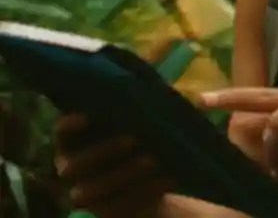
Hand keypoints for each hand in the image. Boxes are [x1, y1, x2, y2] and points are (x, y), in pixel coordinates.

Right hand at [52, 114, 170, 217]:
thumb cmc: (144, 140)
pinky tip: (167, 179)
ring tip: (153, 161)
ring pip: (91, 189)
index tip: (87, 116)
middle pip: (74, 165)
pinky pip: (117, 206)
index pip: (61, 132)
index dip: (69, 125)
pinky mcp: (105, 212)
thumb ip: (150, 112)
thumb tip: (187, 100)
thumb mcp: (146, 125)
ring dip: (123, 174)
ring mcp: (84, 194)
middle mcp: (70, 169)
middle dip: (103, 151)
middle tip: (133, 139)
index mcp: (74, 143)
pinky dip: (144, 191)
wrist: (153, 179)